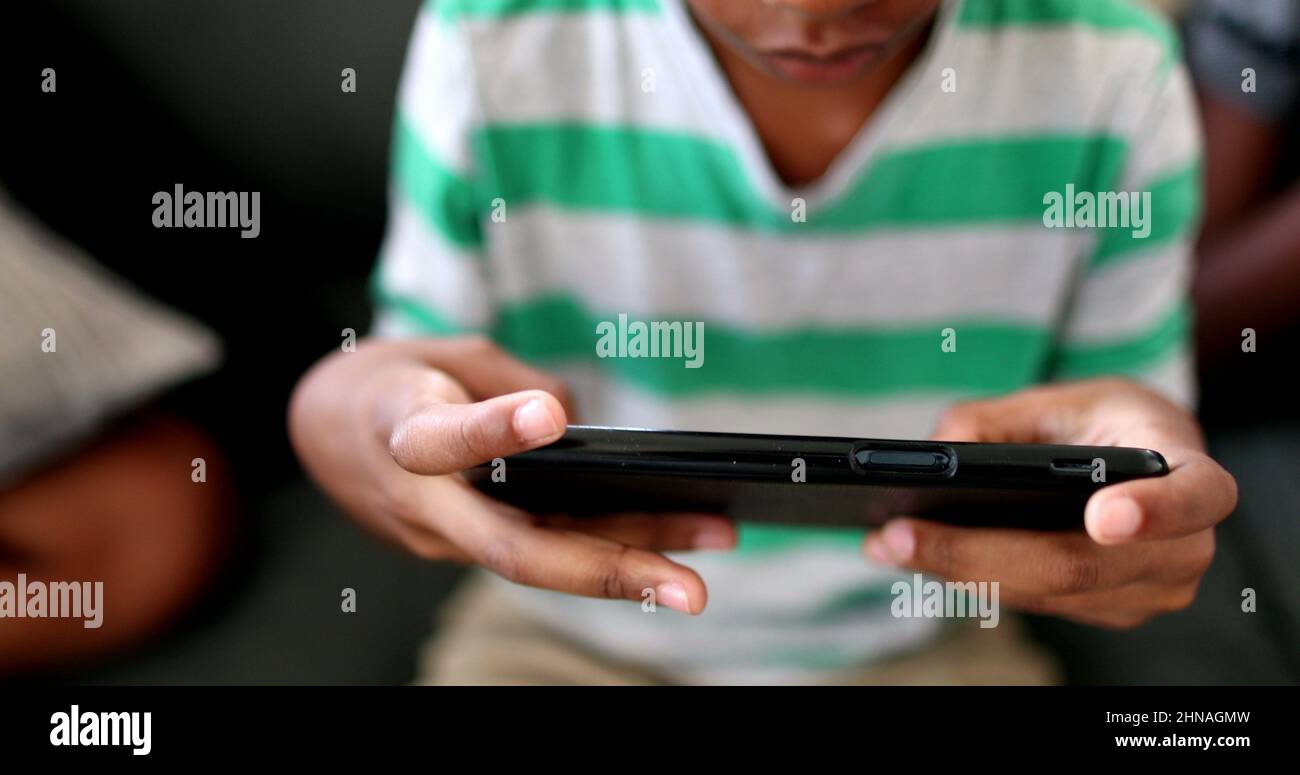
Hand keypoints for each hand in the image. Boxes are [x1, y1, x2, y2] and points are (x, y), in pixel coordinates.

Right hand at [289, 336, 733, 614]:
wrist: (319, 431)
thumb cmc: (390, 381)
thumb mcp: (445, 354)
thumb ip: (513, 384)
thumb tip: (582, 427)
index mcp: (398, 430)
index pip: (440, 439)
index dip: (494, 429)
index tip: (548, 415)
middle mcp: (421, 505)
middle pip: (516, 549)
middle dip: (611, 568)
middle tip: (690, 586)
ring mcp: (442, 541)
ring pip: (541, 558)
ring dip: (630, 560)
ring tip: (713, 539)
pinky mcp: (463, 550)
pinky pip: (536, 549)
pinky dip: (601, 545)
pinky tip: (669, 538)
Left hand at [862, 378, 1237, 628]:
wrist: (1140, 463)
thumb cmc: (1104, 422)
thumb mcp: (1059, 398)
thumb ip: (999, 418)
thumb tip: (934, 451)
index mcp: (1190, 473)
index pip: (1193, 497)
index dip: (1152, 512)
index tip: (1102, 518)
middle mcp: (1182, 547)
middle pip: (1079, 566)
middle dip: (979, 554)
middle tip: (902, 535)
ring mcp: (1147, 591)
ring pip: (1045, 595)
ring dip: (958, 572)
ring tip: (887, 543)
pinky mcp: (1106, 612)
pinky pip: (1034, 603)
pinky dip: (970, 579)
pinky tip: (915, 555)